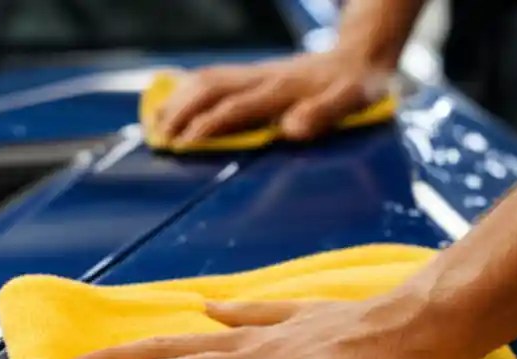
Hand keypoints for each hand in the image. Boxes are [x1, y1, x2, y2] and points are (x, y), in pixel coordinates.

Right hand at [155, 49, 391, 144]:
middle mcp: (263, 77)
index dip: (208, 125)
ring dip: (178, 100)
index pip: (236, 107)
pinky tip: (171, 102)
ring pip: (207, 79)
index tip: (182, 145)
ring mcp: (255, 72)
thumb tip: (292, 129)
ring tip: (156, 124)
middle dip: (181, 112)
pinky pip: (213, 77)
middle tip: (159, 139)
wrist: (360, 55)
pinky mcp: (253, 73)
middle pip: (211, 88)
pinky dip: (186, 89)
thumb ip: (323, 113)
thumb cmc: (358, 86)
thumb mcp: (353, 100)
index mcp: (283, 89)